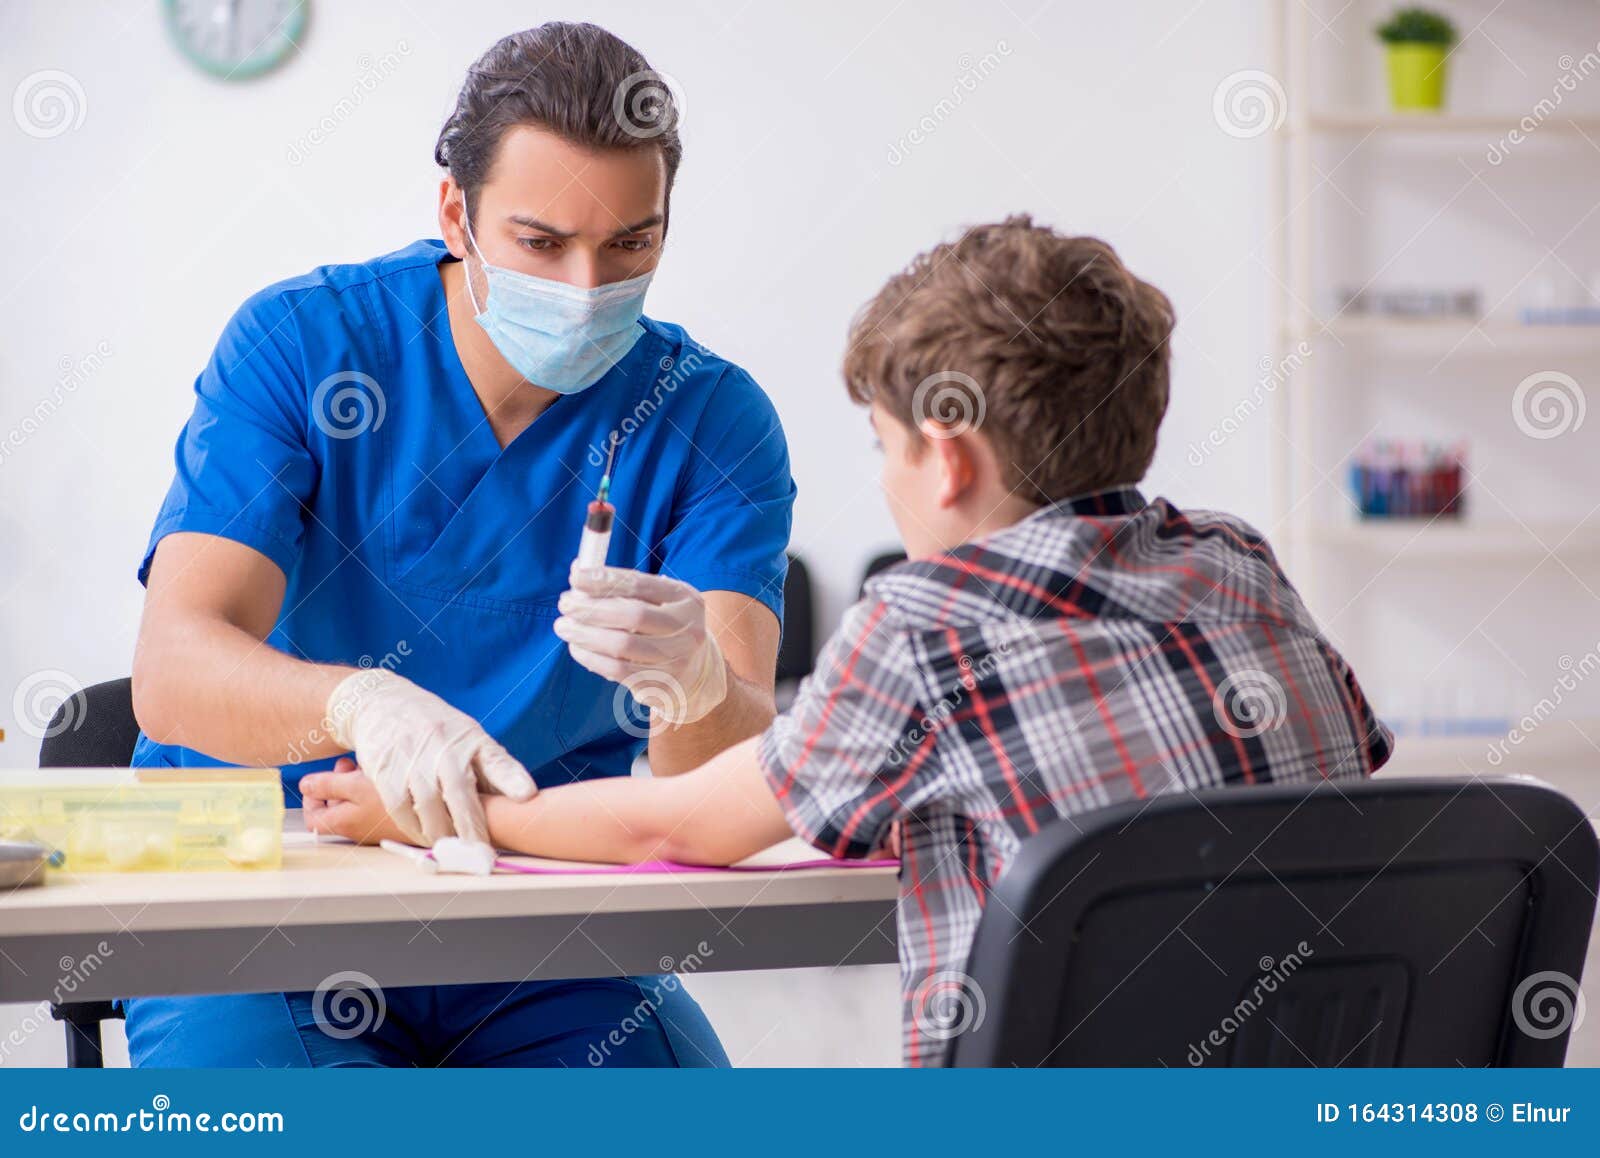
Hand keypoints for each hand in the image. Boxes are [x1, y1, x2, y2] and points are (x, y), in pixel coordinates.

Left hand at [302, 758, 410, 844]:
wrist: (433, 813)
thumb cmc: (394, 801)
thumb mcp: (354, 786)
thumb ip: (327, 785)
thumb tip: (305, 786)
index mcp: (342, 822)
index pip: (312, 818)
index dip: (311, 798)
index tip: (319, 781)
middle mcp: (356, 828)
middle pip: (334, 809)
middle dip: (336, 786)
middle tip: (345, 767)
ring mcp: (374, 825)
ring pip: (354, 805)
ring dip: (355, 786)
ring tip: (366, 768)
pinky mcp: (390, 820)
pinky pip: (373, 806)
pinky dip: (371, 791)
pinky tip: (382, 778)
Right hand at [324, 670, 534, 846]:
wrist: (383, 701)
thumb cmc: (436, 728)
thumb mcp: (468, 738)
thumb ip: (488, 770)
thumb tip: (513, 807)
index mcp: (472, 739)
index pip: (496, 759)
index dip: (512, 778)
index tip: (527, 795)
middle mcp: (443, 744)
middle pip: (460, 790)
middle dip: (472, 827)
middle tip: (481, 854)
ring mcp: (412, 754)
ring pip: (428, 804)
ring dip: (442, 833)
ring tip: (453, 851)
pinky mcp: (385, 768)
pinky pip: (400, 806)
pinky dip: (413, 828)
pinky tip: (424, 837)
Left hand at [554, 566, 727, 726]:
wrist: (696, 670)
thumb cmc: (665, 626)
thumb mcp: (658, 601)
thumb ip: (624, 587)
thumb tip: (579, 570)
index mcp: (685, 598)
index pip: (641, 584)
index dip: (605, 579)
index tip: (576, 577)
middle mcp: (687, 628)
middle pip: (633, 615)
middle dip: (592, 608)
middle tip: (565, 604)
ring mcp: (676, 659)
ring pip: (622, 646)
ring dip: (585, 635)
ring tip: (564, 626)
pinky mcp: (661, 684)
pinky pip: (618, 670)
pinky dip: (591, 658)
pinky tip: (577, 648)